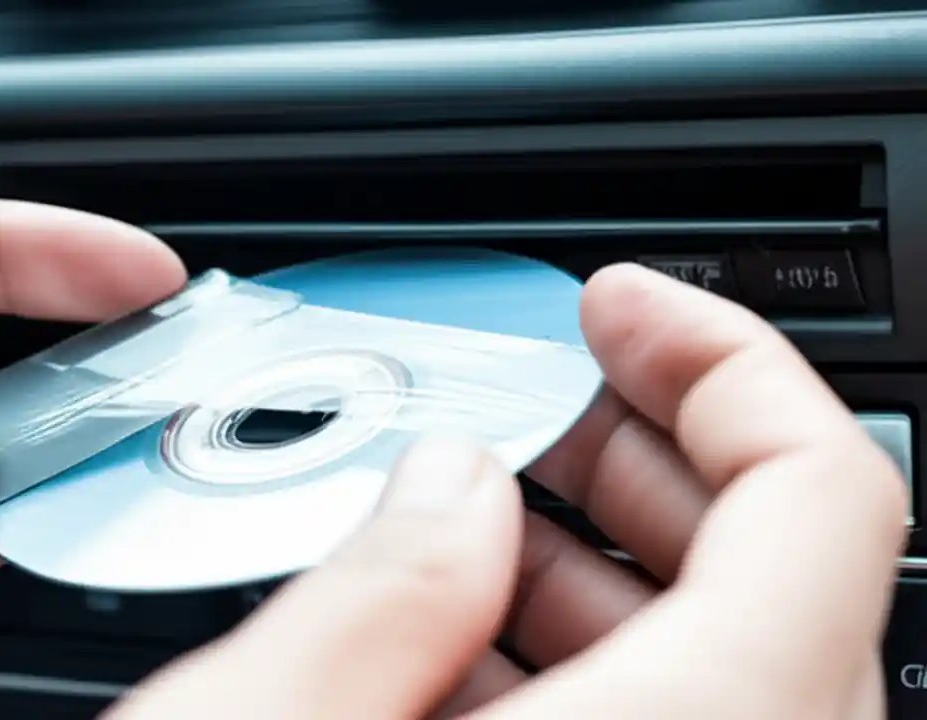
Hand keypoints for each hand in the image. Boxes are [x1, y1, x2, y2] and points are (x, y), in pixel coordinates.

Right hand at [107, 264, 905, 718]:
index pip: (828, 498)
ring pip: (726, 662)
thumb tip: (446, 484)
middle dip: (643, 455)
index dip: (730, 360)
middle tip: (525, 406)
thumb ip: (373, 592)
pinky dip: (584, 672)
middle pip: (785, 573)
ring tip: (463, 524)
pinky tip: (450, 659)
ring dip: (603, 570)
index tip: (621, 307)